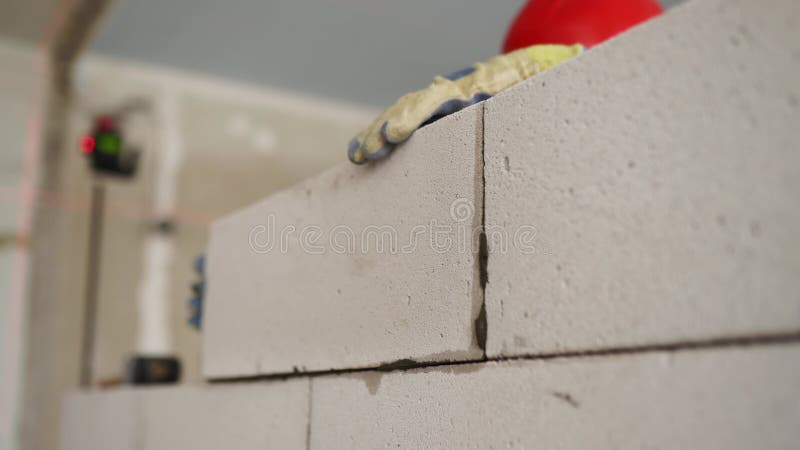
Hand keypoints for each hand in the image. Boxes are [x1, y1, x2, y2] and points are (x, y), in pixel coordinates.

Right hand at [348, 44, 582, 163]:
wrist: (520, 70)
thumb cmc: (539, 78)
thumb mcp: (553, 72)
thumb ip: (560, 66)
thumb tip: (576, 54)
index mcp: (485, 81)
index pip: (459, 93)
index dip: (440, 105)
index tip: (423, 121)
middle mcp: (455, 90)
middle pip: (422, 103)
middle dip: (403, 120)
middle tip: (386, 139)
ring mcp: (438, 103)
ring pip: (402, 114)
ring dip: (380, 134)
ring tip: (361, 154)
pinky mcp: (429, 120)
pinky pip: (398, 128)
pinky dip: (375, 139)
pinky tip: (358, 157)